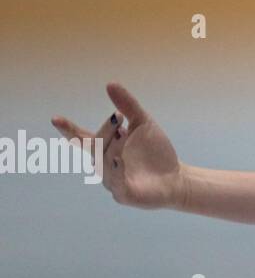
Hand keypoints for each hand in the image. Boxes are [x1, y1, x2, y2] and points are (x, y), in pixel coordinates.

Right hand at [52, 83, 186, 209]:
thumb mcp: (143, 123)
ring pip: (105, 163)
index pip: (83, 139)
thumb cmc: (155, 151)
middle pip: (96, 148)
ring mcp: (112, 181)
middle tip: (117, 117)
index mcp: (106, 149)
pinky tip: (120, 159)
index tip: (55, 119)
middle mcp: (104, 165)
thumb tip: (110, 83)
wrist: (176, 177)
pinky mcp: (124, 194)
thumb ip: (127, 105)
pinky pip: (116, 182)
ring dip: (113, 147)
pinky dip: (116, 170)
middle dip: (105, 132)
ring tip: (123, 133)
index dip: (70, 130)